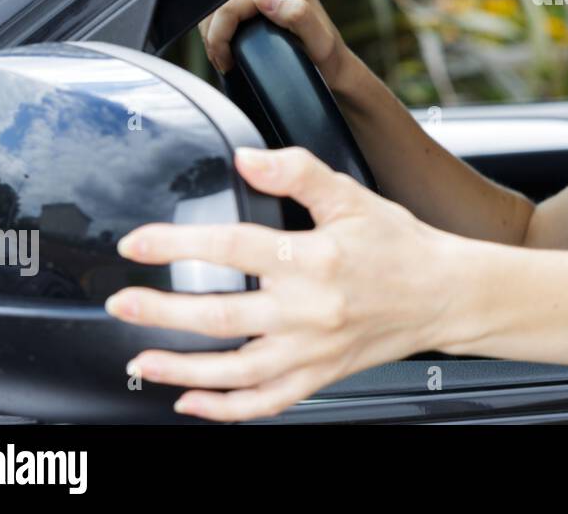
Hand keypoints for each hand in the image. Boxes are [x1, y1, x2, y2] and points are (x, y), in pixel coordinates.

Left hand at [105, 147, 456, 421]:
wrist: (445, 293)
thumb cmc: (400, 246)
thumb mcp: (351, 197)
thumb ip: (297, 173)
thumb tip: (247, 159)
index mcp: (314, 259)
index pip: (231, 248)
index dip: (176, 243)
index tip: (138, 243)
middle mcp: (309, 311)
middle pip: (219, 316)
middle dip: (160, 311)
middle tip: (122, 303)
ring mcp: (312, 351)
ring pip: (233, 371)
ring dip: (179, 368)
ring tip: (141, 358)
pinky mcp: (320, 377)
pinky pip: (264, 403)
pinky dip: (223, 409)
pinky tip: (192, 401)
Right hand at [198, 0, 354, 93]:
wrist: (331, 63)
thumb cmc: (326, 57)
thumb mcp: (319, 44)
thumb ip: (298, 17)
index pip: (230, 2)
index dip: (220, 35)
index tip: (227, 61)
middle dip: (214, 34)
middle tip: (222, 61)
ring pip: (216, 0)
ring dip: (213, 30)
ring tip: (224, 55)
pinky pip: (221, 1)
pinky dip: (217, 24)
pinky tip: (226, 42)